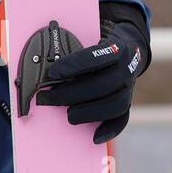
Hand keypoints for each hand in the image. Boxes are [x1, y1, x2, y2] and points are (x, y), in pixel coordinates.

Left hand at [36, 20, 146, 143]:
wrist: (129, 49)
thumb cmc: (99, 45)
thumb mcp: (89, 36)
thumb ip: (70, 43)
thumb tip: (41, 50)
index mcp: (116, 48)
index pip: (97, 56)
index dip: (74, 64)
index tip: (53, 72)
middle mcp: (126, 68)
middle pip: (103, 84)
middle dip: (73, 93)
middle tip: (49, 98)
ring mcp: (130, 87)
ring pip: (115, 104)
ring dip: (90, 112)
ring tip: (69, 116)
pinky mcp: (129, 103)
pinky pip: (122, 119)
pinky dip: (109, 130)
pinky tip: (94, 137)